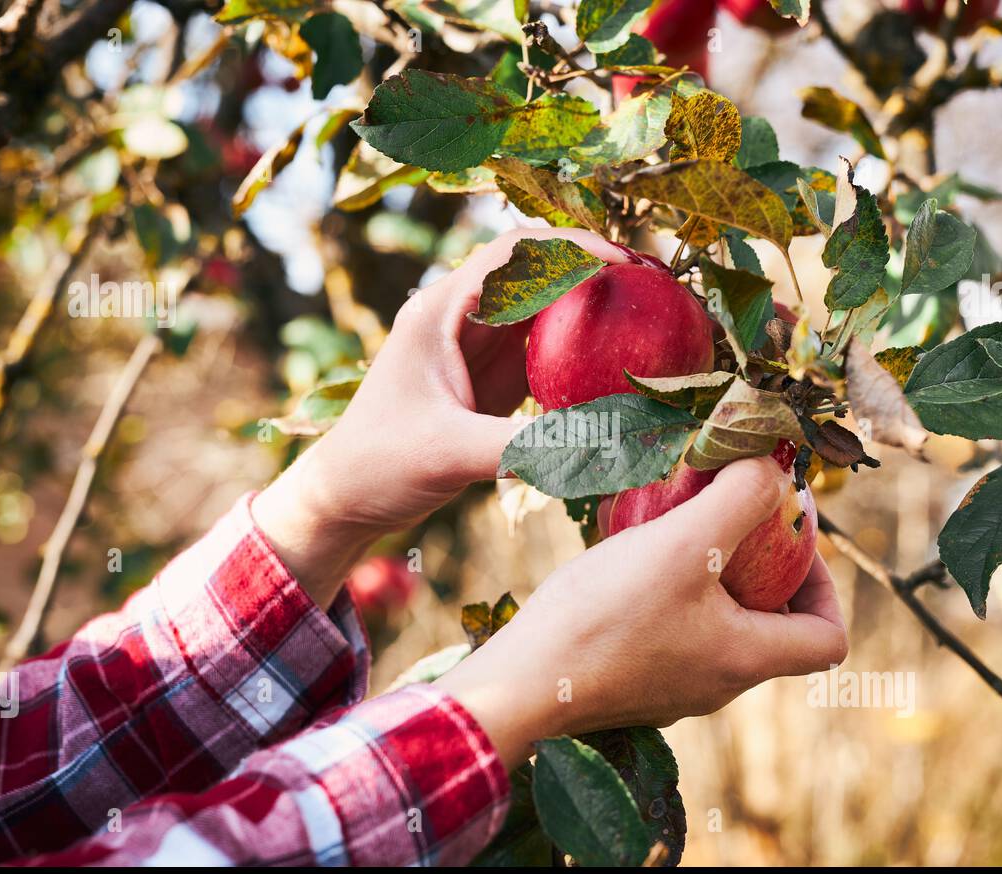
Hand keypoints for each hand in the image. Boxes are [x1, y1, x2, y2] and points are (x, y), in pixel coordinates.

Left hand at [253, 227, 629, 606]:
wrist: (345, 497)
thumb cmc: (380, 465)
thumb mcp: (450, 454)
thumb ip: (525, 449)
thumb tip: (605, 445)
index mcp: (442, 311)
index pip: (516, 253)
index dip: (574, 248)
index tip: (626, 267)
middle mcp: (461, 318)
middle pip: (538, 270)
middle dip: (596, 268)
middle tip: (656, 287)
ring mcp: (477, 347)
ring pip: (545, 307)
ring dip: (593, 305)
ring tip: (650, 314)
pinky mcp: (489, 378)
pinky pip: (544, 349)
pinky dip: (581, 349)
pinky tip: (620, 363)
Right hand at [435, 457, 848, 768]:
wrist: (521, 682)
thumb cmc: (605, 616)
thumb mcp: (686, 542)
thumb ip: (740, 498)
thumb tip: (775, 468)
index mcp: (746, 660)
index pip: (829, 639)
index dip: (828, 584)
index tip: (793, 539)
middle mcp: (718, 686)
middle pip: (774, 628)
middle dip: (764, 569)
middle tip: (732, 520)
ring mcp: (673, 691)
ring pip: (719, 629)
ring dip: (713, 579)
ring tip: (677, 532)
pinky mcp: (632, 686)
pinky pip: (672, 636)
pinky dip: (669, 596)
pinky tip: (630, 562)